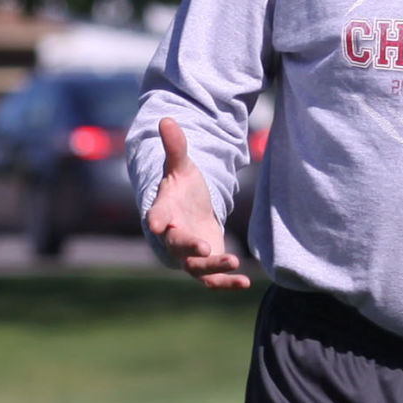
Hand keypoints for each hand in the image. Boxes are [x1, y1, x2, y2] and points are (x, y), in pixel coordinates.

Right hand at [145, 118, 250, 289]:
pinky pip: (212, 280)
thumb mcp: (181, 166)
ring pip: (196, 267)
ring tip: (234, 261)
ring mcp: (188, 255)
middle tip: (203, 246)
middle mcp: (173, 237)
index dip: (157, 220)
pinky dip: (226, 283)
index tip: (157, 224)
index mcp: (164, 212)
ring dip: (213, 267)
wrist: (188, 211)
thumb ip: (175, 147)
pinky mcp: (205, 265)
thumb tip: (166, 118)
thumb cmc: (182, 188)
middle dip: (189, 246)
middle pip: (177, 245)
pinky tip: (246, 282)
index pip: (157, 216)